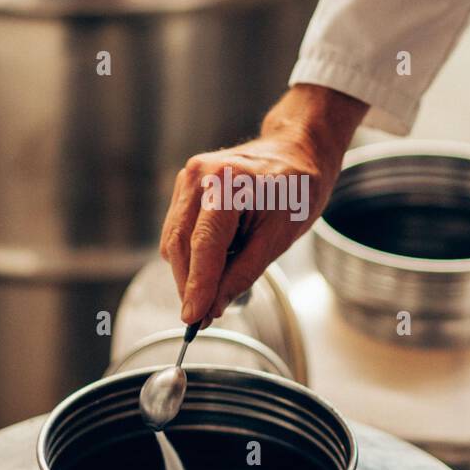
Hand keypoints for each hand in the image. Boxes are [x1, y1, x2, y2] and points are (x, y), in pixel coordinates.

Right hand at [160, 84, 367, 322]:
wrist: (296, 151)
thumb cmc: (296, 189)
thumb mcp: (279, 237)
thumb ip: (243, 273)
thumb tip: (212, 307)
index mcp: (229, 183)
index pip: (205, 245)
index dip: (197, 286)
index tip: (192, 318)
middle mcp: (201, 175)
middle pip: (181, 245)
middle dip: (189, 285)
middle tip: (201, 317)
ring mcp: (188, 177)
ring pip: (174, 241)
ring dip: (188, 272)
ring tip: (215, 286)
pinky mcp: (185, 186)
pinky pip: (177, 230)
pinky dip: (190, 254)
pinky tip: (213, 262)